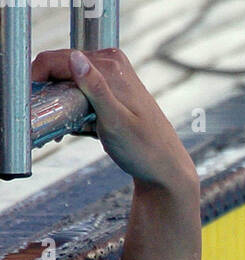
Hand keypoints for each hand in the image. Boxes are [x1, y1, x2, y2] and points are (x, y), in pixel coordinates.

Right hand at [32, 49, 195, 192]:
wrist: (166, 168)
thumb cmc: (145, 151)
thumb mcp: (115, 122)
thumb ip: (95, 90)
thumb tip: (75, 58)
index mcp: (111, 67)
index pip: (58, 60)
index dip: (37, 78)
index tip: (29, 102)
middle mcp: (112, 63)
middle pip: (62, 68)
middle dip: (51, 94)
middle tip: (52, 122)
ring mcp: (113, 74)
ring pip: (70, 81)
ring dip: (63, 103)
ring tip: (69, 129)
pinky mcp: (113, 88)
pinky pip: (82, 91)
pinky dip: (76, 108)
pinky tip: (81, 128)